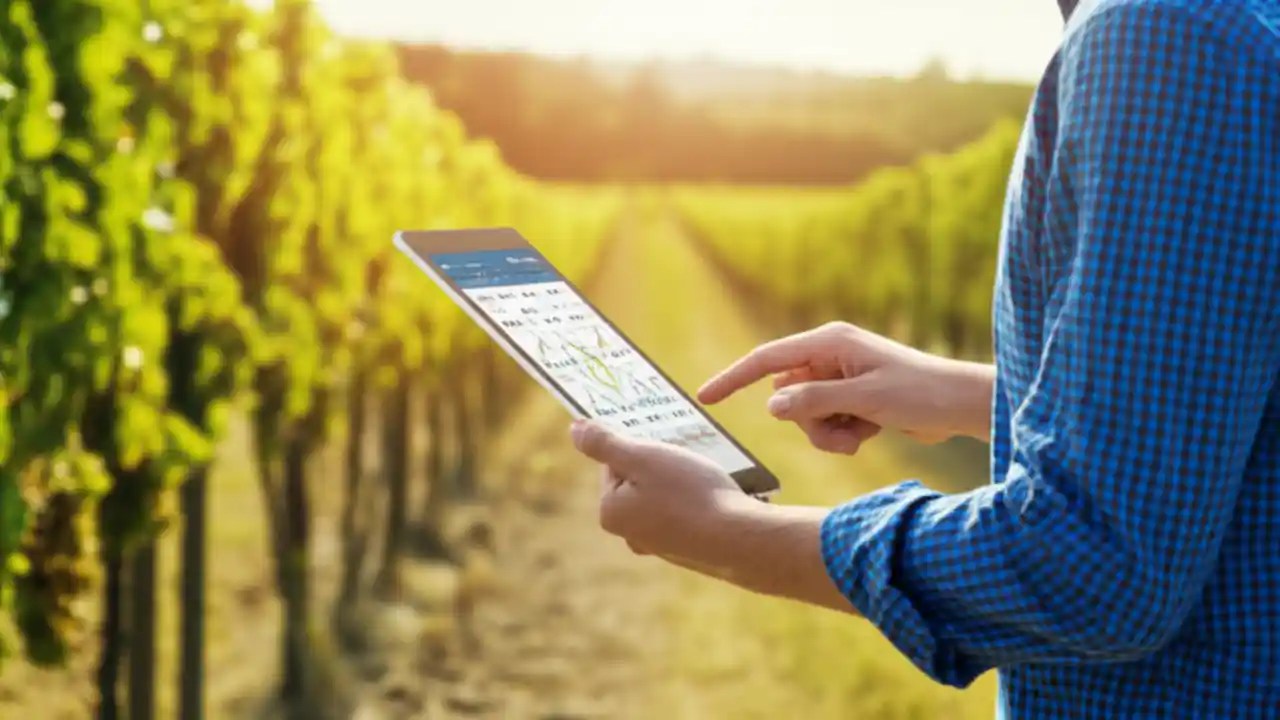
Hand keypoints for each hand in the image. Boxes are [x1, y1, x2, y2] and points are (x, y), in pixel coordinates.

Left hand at [569, 420, 752, 557]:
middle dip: (662, 462)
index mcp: (611, 512)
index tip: (664, 444)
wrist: (741, 540)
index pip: (614, 462)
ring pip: (665, 495)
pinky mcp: (687, 549)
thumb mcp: (643, 457)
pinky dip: (698, 499)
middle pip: (639, 480)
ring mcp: (659, 545)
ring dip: (683, 479)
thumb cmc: (690, 494)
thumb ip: (605, 443)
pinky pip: (686, 512)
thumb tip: (574, 430)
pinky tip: (717, 494)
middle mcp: (630, 534)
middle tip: (687, 454)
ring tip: (706, 472)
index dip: (640, 447)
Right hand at [697, 322, 993, 453]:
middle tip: (845, 429)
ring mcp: (839, 378)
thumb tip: (771, 405)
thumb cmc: (919, 393)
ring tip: (862, 433)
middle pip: (786, 397)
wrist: (960, 405)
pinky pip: (824, 423)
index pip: (767, 360)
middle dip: (808, 422)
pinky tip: (871, 431)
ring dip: (827, 433)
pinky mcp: (850, 398)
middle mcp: (829, 356)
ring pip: (804, 416)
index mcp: (828, 342)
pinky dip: (842, 435)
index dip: (734, 378)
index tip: (706, 397)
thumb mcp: (864, 399)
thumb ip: (814, 401)